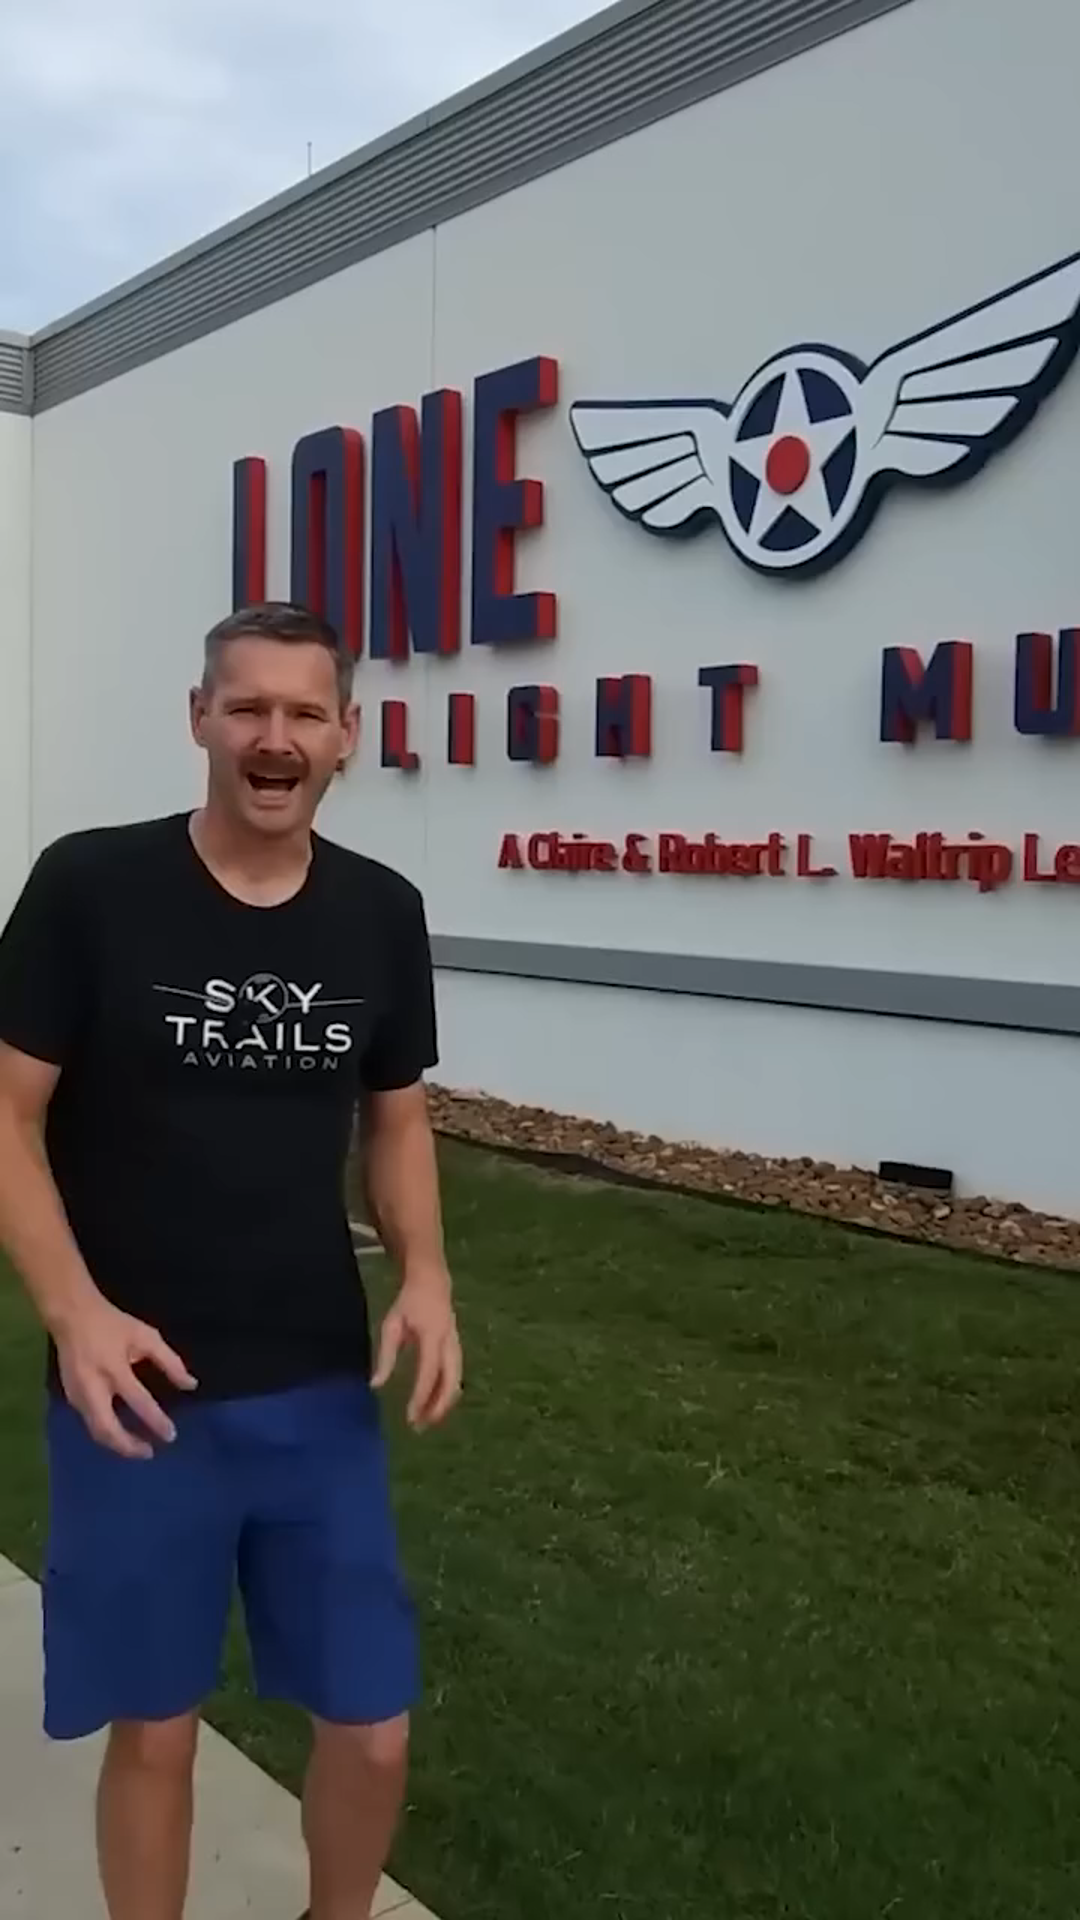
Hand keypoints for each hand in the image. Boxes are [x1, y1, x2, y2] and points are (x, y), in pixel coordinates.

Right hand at [55, 1293, 197, 1458]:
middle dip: (128, 1446)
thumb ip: (169, 1362)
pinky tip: (121, 1434)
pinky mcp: (70, 1398)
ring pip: (96, 1431)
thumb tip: (191, 1385)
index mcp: (114, 1368)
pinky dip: (106, 1433)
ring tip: (138, 1448)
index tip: (171, 1436)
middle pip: (107, 1429)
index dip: (156, 1421)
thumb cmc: (113, 1325)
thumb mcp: (146, 1336)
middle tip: (149, 1453)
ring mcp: (77, 1394)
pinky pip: (89, 1423)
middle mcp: (93, 1387)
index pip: (138, 1402)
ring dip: (117, 1444)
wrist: (71, 1316)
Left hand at [371, 1269, 461, 1429]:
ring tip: (426, 1421)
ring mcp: (457, 1346)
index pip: (428, 1374)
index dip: (420, 1397)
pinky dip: (446, 1393)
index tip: (409, 1417)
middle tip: (420, 1426)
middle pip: (450, 1383)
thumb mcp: (392, 1326)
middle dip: (437, 1408)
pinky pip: (455, 1375)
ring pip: (456, 1382)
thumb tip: (376, 1385)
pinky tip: (433, 1404)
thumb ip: (386, 1356)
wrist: (433, 1281)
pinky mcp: (457, 1348)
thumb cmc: (408, 1303)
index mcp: (432, 1337)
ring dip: (443, 1404)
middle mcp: (449, 1344)